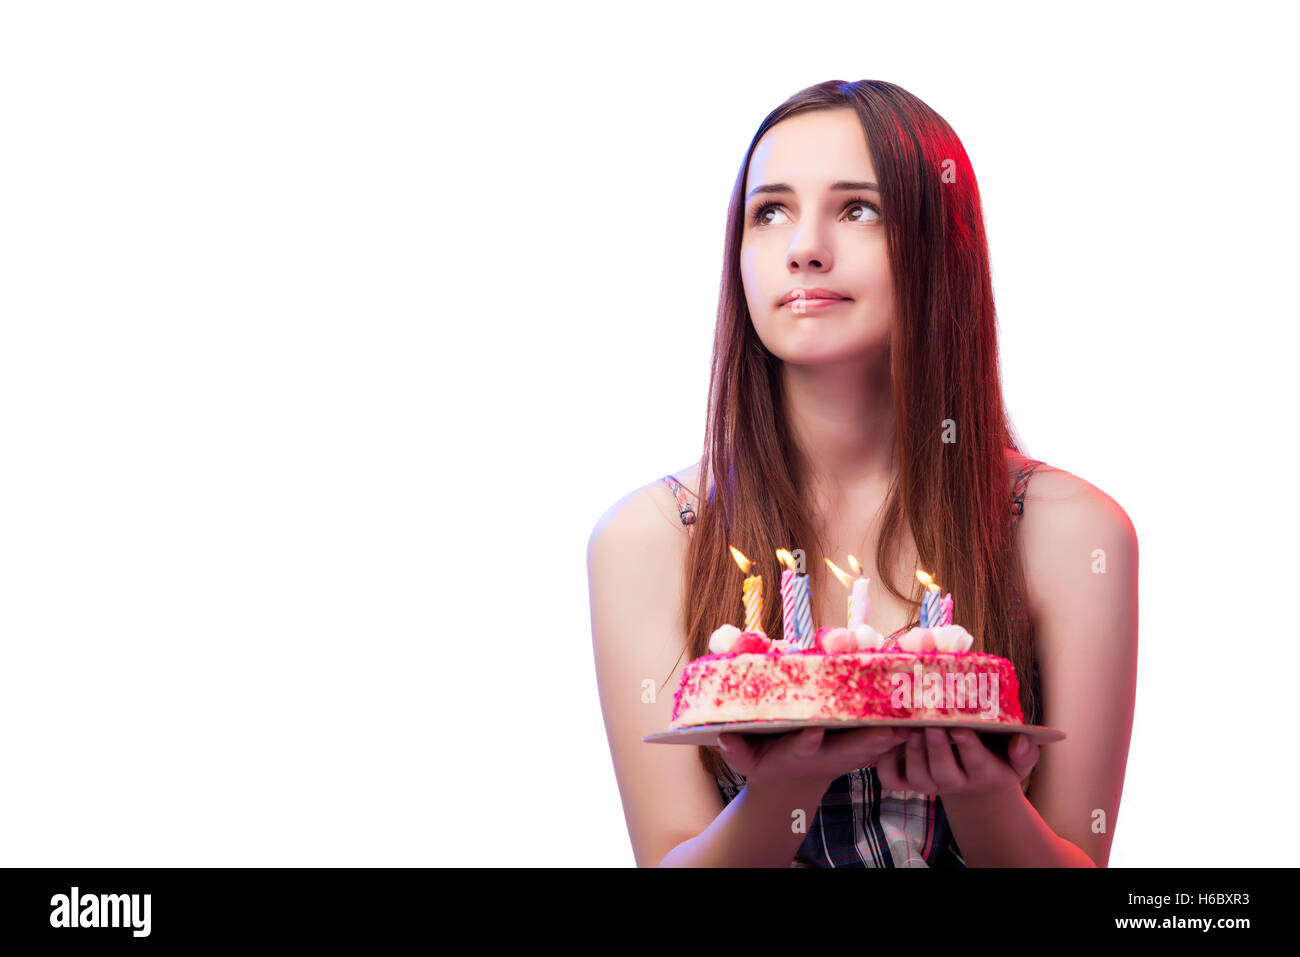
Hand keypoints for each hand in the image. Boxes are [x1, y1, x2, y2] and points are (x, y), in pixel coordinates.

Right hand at [717, 725, 911, 791]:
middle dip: (868, 741)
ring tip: (914, 724)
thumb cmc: (763, 765)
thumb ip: (736, 750)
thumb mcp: (746, 761)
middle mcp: (824, 757)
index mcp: (795, 755)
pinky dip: (896, 734)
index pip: (801, 747)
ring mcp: (843, 757)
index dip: (808, 741)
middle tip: (890, 730)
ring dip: (891, 738)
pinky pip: (879, 742)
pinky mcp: (857, 752)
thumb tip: (724, 737)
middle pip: (848, 750)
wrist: (789, 785)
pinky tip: (916, 717)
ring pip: (871, 748)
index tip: (815, 732)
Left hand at [874, 727, 1039, 798]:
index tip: (960, 727)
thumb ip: (1025, 752)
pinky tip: (887, 739)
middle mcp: (955, 780)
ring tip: (910, 730)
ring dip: (913, 754)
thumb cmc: (1000, 758)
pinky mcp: (910, 781)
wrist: (978, 782)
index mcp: (984, 772)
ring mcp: (931, 782)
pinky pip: (893, 780)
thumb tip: (1022, 742)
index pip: (976, 761)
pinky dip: (885, 762)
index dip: (967, 746)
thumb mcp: (1018, 758)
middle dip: (936, 748)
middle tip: (930, 725)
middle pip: (944, 772)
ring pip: (919, 777)